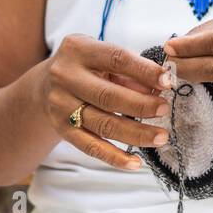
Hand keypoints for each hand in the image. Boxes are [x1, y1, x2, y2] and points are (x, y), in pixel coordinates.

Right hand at [37, 34, 173, 169]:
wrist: (44, 85)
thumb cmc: (85, 67)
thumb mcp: (102, 57)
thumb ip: (129, 71)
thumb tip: (159, 89)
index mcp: (78, 49)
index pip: (116, 58)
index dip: (144, 71)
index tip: (168, 82)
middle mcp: (65, 76)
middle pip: (108, 95)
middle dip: (141, 105)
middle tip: (164, 110)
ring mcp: (60, 105)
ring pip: (103, 124)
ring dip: (136, 133)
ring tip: (160, 137)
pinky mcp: (61, 129)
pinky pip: (91, 147)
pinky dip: (115, 157)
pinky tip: (136, 163)